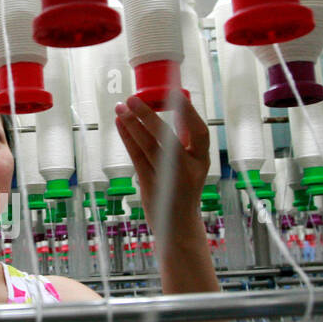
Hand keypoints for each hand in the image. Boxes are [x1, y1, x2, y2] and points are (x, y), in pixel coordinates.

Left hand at [113, 94, 209, 238]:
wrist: (179, 227)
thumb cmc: (184, 191)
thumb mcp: (193, 167)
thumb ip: (185, 144)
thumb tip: (175, 113)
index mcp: (201, 161)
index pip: (199, 132)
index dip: (189, 113)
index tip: (176, 94)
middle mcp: (187, 170)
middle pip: (167, 139)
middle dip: (148, 116)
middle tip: (133, 98)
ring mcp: (168, 179)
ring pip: (148, 147)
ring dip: (132, 124)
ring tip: (121, 107)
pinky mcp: (150, 186)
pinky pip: (137, 158)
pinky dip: (128, 139)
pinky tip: (120, 124)